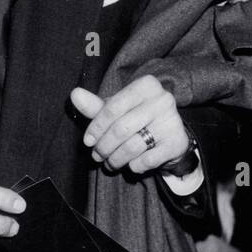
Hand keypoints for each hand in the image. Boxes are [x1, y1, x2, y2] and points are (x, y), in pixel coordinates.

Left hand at [70, 76, 190, 175]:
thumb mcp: (117, 110)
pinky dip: (134, 166)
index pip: (113, 107)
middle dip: (104, 147)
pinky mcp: (177, 142)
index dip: (96, 127)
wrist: (170, 135)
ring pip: (132, 146)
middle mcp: (163, 99)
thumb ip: (95, 106)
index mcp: (146, 85)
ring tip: (110, 163)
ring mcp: (172, 121)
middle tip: (97, 156)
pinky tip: (131, 164)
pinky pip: (147, 160)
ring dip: (116, 160)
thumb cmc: (137, 118)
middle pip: (121, 129)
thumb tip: (75, 94)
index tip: (87, 142)